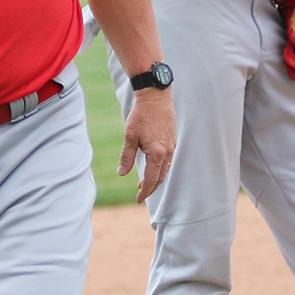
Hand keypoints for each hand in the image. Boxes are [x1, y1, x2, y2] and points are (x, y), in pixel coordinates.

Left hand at [119, 87, 176, 202]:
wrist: (156, 96)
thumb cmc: (141, 115)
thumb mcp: (130, 136)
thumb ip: (127, 157)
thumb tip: (122, 173)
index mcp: (157, 153)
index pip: (152, 179)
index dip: (145, 190)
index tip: (138, 198)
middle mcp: (168, 151)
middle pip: (161, 177)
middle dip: (151, 187)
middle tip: (141, 192)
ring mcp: (172, 145)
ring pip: (166, 168)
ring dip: (157, 177)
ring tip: (145, 181)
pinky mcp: (173, 139)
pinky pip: (168, 159)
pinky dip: (161, 166)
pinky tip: (153, 164)